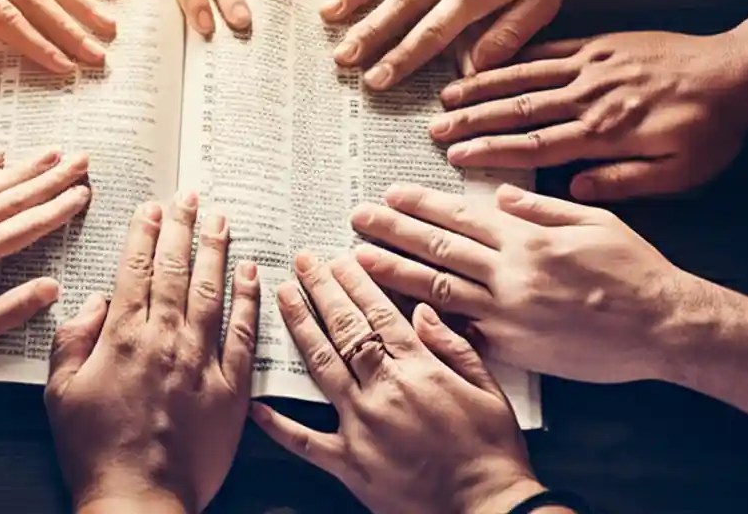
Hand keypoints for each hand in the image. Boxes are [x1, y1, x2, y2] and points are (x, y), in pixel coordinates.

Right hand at [45, 193, 259, 512]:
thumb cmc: (94, 450)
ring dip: (217, 250)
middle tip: (191, 197)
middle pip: (177, 270)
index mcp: (123, 337)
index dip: (145, 234)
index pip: (136, 270)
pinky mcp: (230, 388)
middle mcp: (165, 340)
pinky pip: (242, 333)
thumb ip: (73, 340)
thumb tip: (93, 302)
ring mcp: (201, 362)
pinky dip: (247, 299)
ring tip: (222, 219)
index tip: (152, 208)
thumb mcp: (61, 393)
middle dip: (183, 228)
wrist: (138, 498)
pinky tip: (251, 274)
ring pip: (212, 291)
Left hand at [251, 254, 541, 513]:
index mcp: (418, 369)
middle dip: (321, 290)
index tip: (338, 258)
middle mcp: (383, 390)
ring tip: (283, 296)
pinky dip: (277, 422)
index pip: (378, 313)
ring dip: (299, 327)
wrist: (486, 508)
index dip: (355, 282)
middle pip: (344, 329)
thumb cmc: (491, 450)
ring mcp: (360, 426)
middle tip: (302, 262)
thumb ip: (454, 346)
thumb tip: (422, 310)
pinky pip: (304, 440)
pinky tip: (256, 403)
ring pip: (321, 366)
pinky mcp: (348, 463)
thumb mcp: (488, 389)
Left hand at [352, 183, 701, 383]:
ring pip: (437, 288)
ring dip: (393, 272)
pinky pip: (461, 331)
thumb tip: (499, 197)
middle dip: (392, 231)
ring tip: (359, 261)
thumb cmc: (635, 270)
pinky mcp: (513, 347)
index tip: (390, 193)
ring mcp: (508, 312)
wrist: (664, 327)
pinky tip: (396, 314)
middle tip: (356, 218)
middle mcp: (510, 272)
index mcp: (528, 237)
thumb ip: (542, 209)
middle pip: (437, 248)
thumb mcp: (594, 222)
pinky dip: (426, 320)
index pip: (460, 216)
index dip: (420, 204)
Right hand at [431, 31, 747, 200]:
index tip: (456, 156)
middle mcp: (589, 98)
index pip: (535, 145)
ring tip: (446, 98)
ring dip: (482, 88)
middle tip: (434, 130)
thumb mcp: (680, 172)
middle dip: (472, 121)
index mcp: (604, 133)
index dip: (491, 151)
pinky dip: (515, 58)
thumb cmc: (711, 129)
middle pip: (517, 111)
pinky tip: (488, 62)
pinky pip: (548, 51)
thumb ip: (623, 181)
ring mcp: (591, 68)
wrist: (738, 71)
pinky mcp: (599, 45)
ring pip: (525, 79)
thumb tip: (571, 188)